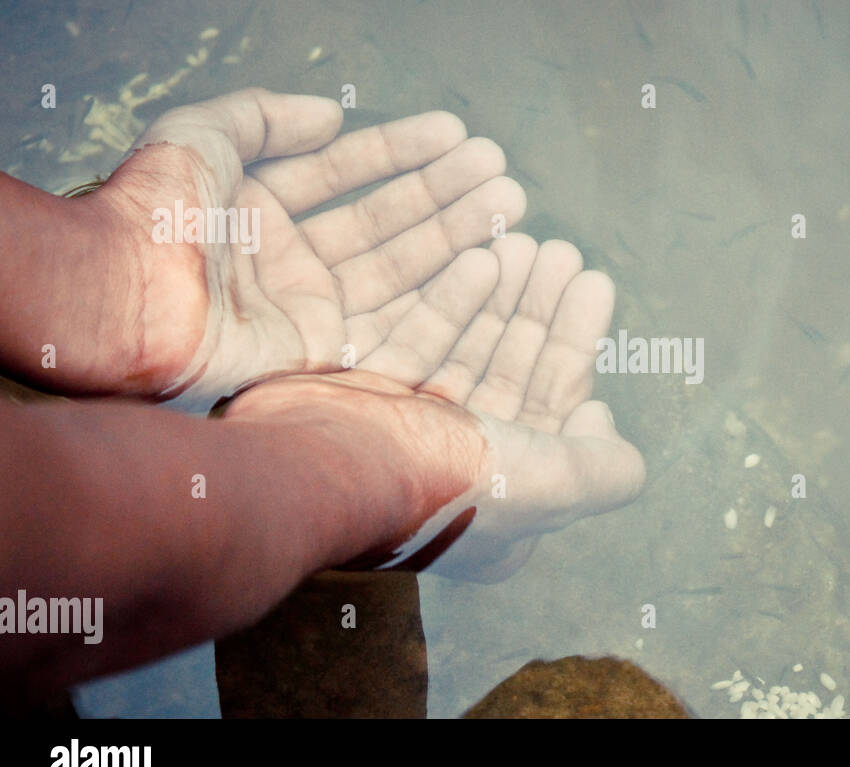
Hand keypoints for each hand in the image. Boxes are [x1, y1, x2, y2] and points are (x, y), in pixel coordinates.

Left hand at [85, 87, 525, 408]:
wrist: (126, 298)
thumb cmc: (153, 213)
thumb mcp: (202, 134)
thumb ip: (266, 115)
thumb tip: (331, 113)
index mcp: (262, 211)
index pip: (346, 176)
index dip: (402, 152)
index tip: (457, 134)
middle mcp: (293, 262)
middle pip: (384, 223)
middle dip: (444, 195)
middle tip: (500, 173)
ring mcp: (310, 311)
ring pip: (400, 269)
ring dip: (456, 238)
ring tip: (509, 208)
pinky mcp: (323, 355)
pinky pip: (396, 323)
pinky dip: (445, 298)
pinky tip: (488, 265)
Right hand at [223, 235, 645, 582]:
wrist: (328, 471)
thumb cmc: (450, 481)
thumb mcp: (558, 484)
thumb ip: (607, 468)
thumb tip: (609, 434)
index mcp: (505, 504)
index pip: (554, 408)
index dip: (578, 342)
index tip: (595, 281)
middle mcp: (458, 472)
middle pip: (512, 373)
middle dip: (539, 309)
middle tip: (560, 250)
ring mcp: (408, 434)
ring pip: (467, 351)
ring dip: (501, 296)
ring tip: (526, 239)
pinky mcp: (366, 399)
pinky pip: (418, 343)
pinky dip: (450, 303)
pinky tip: (481, 257)